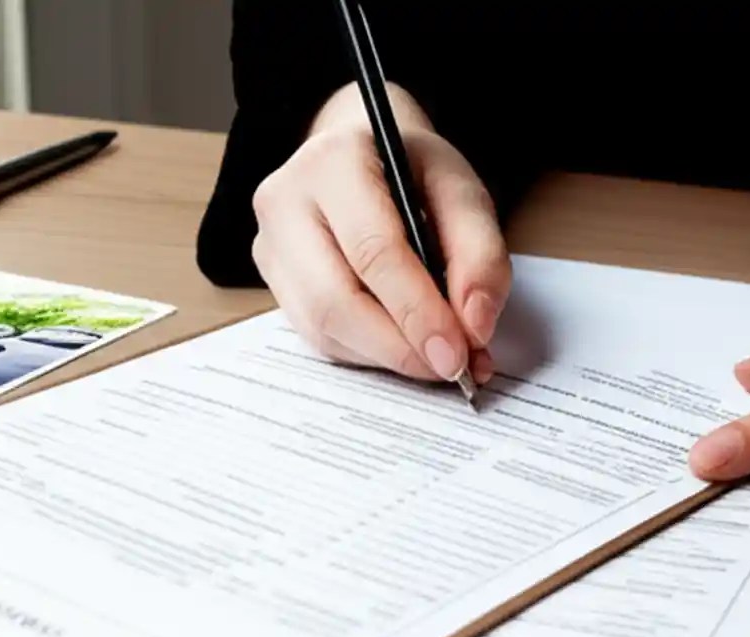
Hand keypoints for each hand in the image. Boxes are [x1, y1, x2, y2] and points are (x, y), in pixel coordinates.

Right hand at [250, 82, 509, 384]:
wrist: (362, 157)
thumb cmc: (411, 171)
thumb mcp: (461, 191)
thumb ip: (479, 255)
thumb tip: (474, 326)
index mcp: (333, 163)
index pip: (372, 251)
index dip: (417, 311)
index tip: (457, 353)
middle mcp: (284, 202)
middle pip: (334, 300)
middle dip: (398, 346)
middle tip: (450, 366)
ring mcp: (269, 245)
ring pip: (322, 327)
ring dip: (385, 355)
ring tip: (434, 356)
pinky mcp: (272, 280)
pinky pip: (317, 336)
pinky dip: (367, 350)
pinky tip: (401, 342)